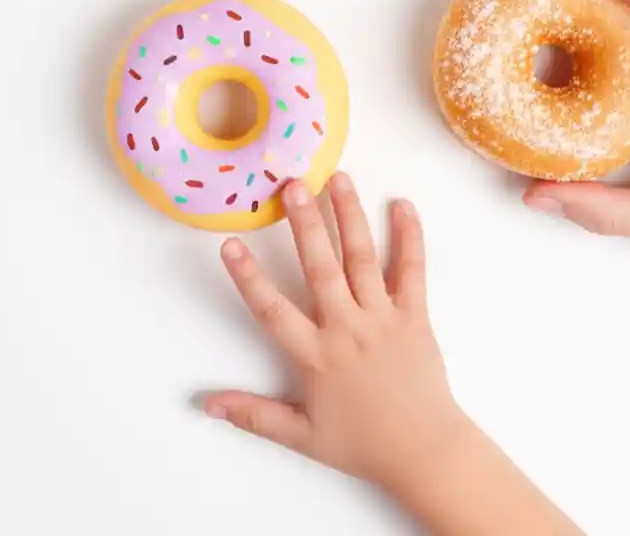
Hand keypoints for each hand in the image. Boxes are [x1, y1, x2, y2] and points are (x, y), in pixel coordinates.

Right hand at [204, 174, 471, 488]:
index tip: (230, 243)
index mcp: (315, 356)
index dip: (249, 276)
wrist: (424, 451)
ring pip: (362, 259)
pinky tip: (403, 205)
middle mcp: (347, 329)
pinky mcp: (415, 316)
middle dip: (304, 225)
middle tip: (291, 185)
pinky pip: (412, 270)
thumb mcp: (301, 435)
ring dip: (349, 216)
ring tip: (338, 179)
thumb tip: (206, 404)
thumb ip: (253, 415)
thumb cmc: (363, 444)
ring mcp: (383, 319)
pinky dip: (409, 237)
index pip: (272, 309)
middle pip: (320, 268)